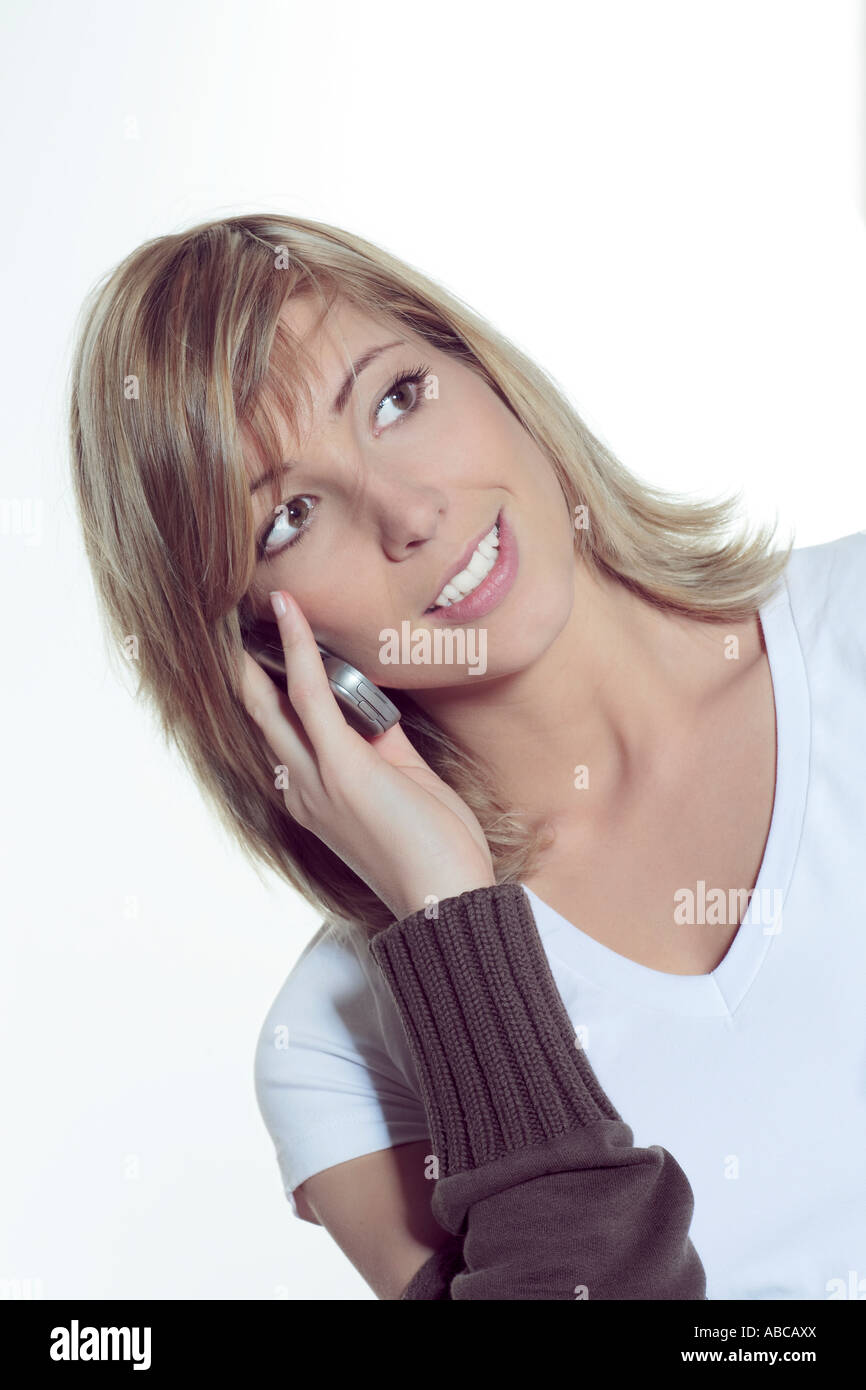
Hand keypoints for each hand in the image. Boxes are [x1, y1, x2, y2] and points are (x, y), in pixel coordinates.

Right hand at [238, 590, 495, 922]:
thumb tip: (374, 707)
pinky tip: (293, 613)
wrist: (448, 899)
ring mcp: (315, 778)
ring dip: (268, 645)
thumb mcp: (406, 784)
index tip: (272, 638)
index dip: (269, 684)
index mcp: (315, 794)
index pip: (282, 731)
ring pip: (270, 700)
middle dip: (248, 662)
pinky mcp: (340, 767)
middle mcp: (301, 787)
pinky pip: (309, 695)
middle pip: (259, 713)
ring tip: (265, 598)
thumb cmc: (435, 849)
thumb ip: (383, 744)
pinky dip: (300, 649)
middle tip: (246, 611)